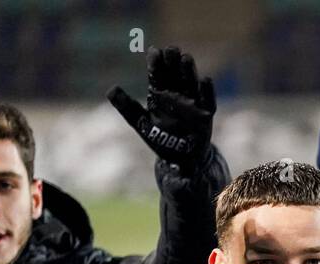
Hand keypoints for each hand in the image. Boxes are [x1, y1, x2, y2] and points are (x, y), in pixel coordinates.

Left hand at [107, 47, 215, 169]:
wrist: (180, 158)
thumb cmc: (161, 139)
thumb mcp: (141, 123)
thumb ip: (127, 107)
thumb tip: (111, 90)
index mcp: (160, 94)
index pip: (158, 75)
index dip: (156, 63)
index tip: (154, 51)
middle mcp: (177, 95)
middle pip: (175, 75)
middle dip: (173, 62)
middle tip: (172, 49)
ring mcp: (192, 103)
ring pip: (190, 83)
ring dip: (189, 71)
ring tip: (186, 58)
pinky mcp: (205, 115)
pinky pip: (208, 102)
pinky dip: (208, 92)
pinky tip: (205, 80)